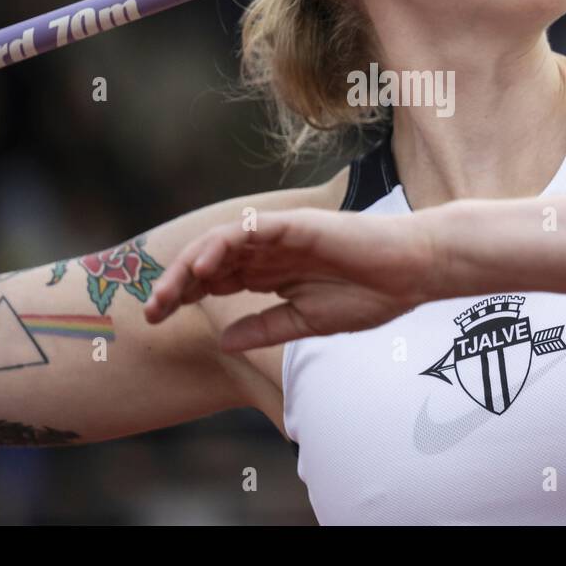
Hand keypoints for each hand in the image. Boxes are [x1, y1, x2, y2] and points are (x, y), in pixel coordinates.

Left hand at [143, 208, 444, 351]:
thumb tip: (224, 340)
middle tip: (151, 311)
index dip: (185, 296)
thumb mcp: (308, 322)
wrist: (414, 271)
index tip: (159, 319)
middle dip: (177, 284)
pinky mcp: (297, 225)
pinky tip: (204, 269)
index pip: (217, 279)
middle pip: (211, 261)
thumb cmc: (371, 294)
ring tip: (167, 294)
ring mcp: (282, 235)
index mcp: (273, 272)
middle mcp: (271, 250)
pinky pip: (251, 231)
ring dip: (191, 267)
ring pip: (222, 243)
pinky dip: (225, 245)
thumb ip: (266, 327)